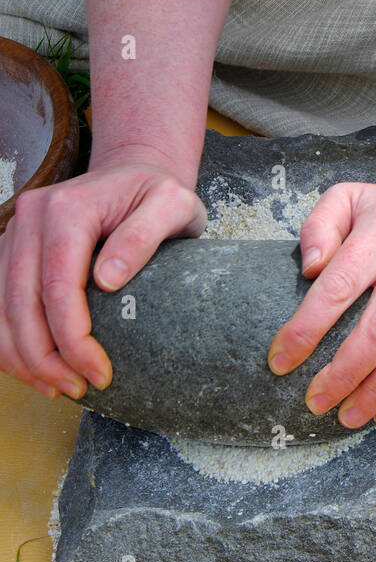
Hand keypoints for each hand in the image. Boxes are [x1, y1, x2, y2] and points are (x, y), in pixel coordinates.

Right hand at [0, 148, 206, 399]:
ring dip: (21, 357)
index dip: (73, 340)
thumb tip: (108, 281)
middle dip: (45, 358)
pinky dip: (9, 341)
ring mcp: (15, 232)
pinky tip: (35, 368)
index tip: (99, 372)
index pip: (58, 287)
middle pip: (21, 303)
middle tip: (78, 390)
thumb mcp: (173, 204)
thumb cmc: (157, 192)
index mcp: (68, 208)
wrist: (134, 171)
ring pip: (0, 308)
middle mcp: (31, 217)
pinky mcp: (12, 249)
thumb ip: (144, 236)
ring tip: (57, 388)